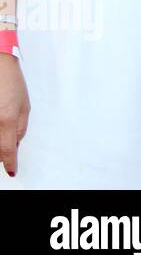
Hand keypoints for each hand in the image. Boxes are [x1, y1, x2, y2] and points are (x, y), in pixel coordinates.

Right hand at [0, 56, 28, 177]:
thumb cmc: (10, 83)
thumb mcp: (24, 106)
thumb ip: (20, 129)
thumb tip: (16, 146)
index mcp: (6, 120)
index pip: (7, 151)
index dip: (10, 163)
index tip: (12, 171)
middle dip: (2, 153)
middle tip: (7, 150)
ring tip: (3, 125)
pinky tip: (1, 121)